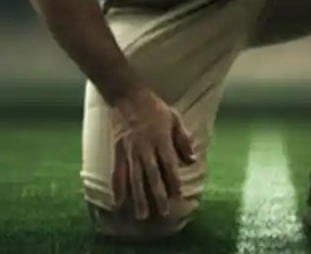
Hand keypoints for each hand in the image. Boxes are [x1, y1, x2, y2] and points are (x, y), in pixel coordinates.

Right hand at [109, 87, 195, 219]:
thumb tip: (192, 160)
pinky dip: (118, 188)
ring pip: (134, 178)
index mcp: (161, 139)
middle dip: (158, 195)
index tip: (178, 195)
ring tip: (142, 215)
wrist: (128, 96)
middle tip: (163, 212)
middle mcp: (145, 148)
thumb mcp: (175, 118)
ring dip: (138, 197)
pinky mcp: (117, 151)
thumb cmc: (154, 108)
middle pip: (152, 175)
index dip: (174, 181)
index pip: (169, 164)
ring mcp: (130, 151)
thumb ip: (183, 140)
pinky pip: (117, 173)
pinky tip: (119, 202)